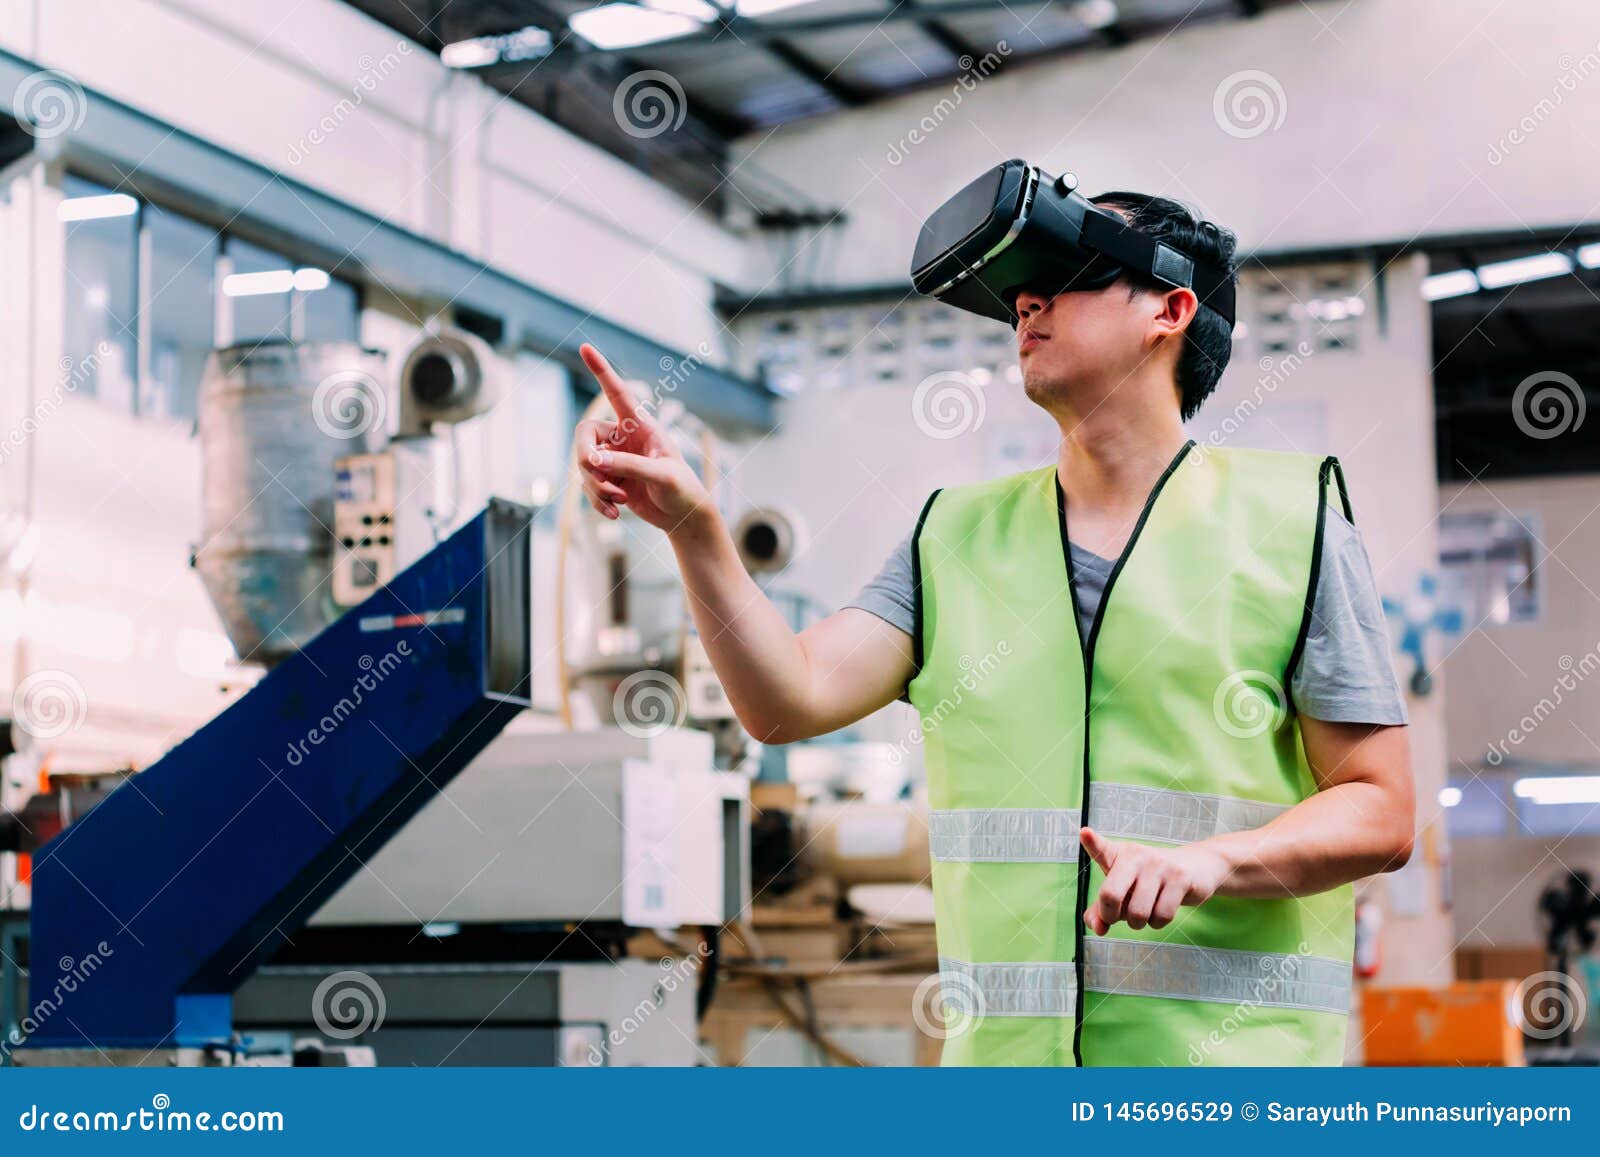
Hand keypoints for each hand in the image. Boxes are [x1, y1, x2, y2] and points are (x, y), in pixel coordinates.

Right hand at [574, 343, 712, 533]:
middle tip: (596, 473)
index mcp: (641, 426)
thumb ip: (630, 466)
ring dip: (597, 487)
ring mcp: (614, 460)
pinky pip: (589, 487)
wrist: (683, 518)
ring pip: (585, 466)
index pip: (618, 392)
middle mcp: (623, 438)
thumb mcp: (663, 476)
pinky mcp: (609, 481)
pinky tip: (615, 514)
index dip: (601, 370)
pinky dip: (598, 502)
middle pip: (585, 435)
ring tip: (620, 502)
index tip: (585, 347)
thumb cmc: (683, 489)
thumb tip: (595, 461)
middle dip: (585, 457)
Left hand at [1079, 826, 1228, 934]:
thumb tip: (1098, 928)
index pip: (1102, 849)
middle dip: (1111, 916)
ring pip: (1138, 913)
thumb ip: (1103, 910)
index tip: (1084, 833)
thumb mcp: (1124, 890)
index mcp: (1119, 855)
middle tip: (1117, 917)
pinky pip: (1162, 915)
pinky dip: (1158, 923)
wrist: (1197, 868)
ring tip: (1144, 912)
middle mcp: (1136, 856)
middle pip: (1111, 895)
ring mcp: (1159, 865)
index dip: (1092, 842)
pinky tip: (1160, 911)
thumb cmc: (1150, 881)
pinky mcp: (1180, 878)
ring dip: (1139, 923)